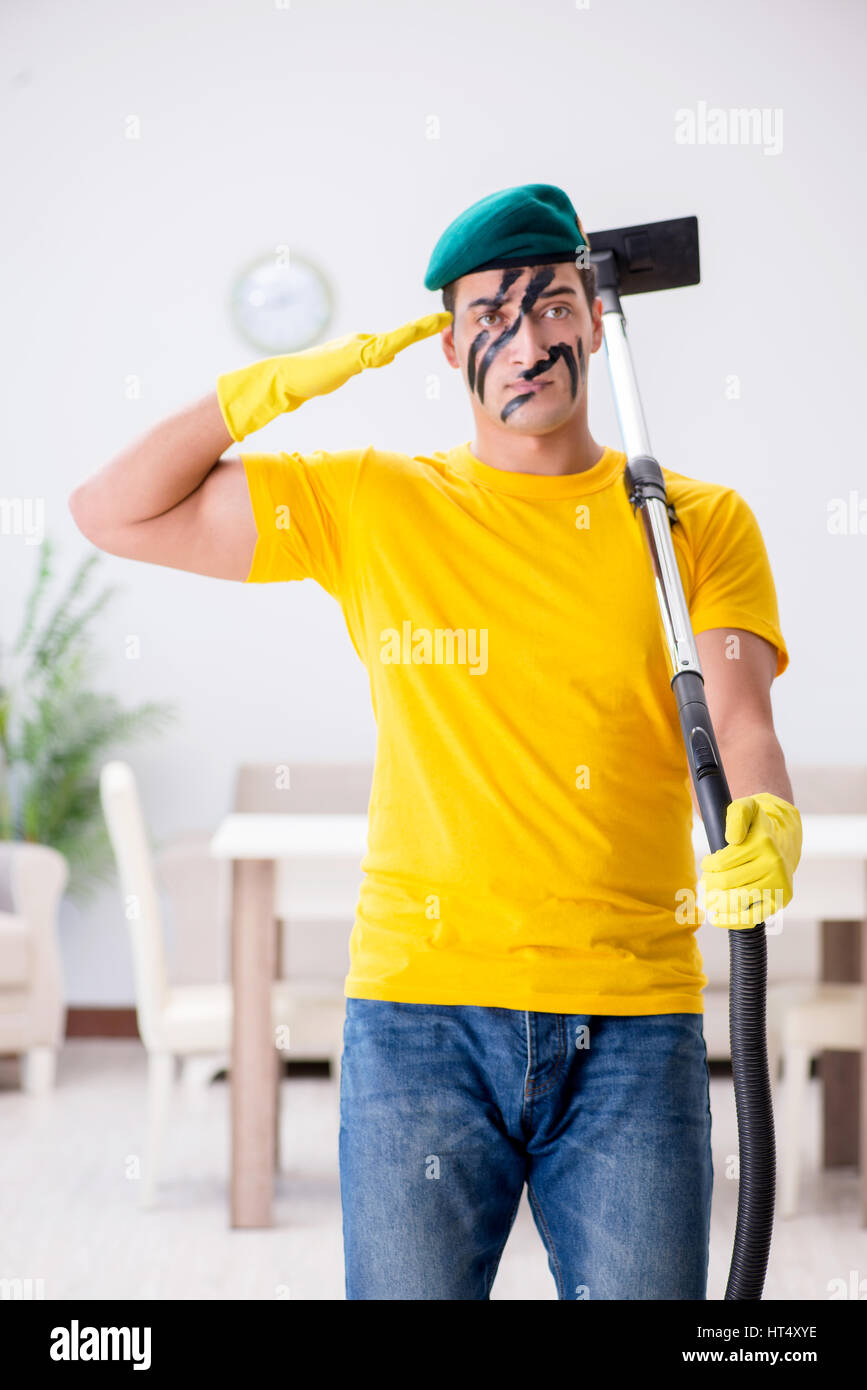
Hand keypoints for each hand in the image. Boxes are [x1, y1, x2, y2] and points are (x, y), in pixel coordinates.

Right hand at [216, 310, 452, 441]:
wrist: (284, 379)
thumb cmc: (311, 376)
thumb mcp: (347, 367)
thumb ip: (368, 359)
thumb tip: (390, 355)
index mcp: (361, 345)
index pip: (396, 338)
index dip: (417, 330)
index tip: (438, 323)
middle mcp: (360, 342)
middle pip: (398, 335)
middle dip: (422, 327)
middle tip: (444, 317)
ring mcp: (353, 349)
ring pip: (391, 340)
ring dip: (413, 333)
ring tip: (435, 324)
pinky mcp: (345, 360)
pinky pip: (374, 352)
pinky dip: (390, 346)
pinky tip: (402, 345)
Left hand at [699, 791, 802, 927]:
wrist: (784, 840)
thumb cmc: (757, 827)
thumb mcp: (746, 808)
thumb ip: (737, 815)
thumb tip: (732, 838)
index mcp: (763, 844)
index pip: (721, 863)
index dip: (708, 865)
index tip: (707, 863)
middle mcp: (774, 866)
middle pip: (726, 883)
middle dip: (709, 883)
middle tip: (706, 881)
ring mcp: (778, 886)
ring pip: (736, 901)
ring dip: (716, 902)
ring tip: (708, 899)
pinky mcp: (779, 902)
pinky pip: (752, 917)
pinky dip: (732, 921)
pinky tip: (717, 918)